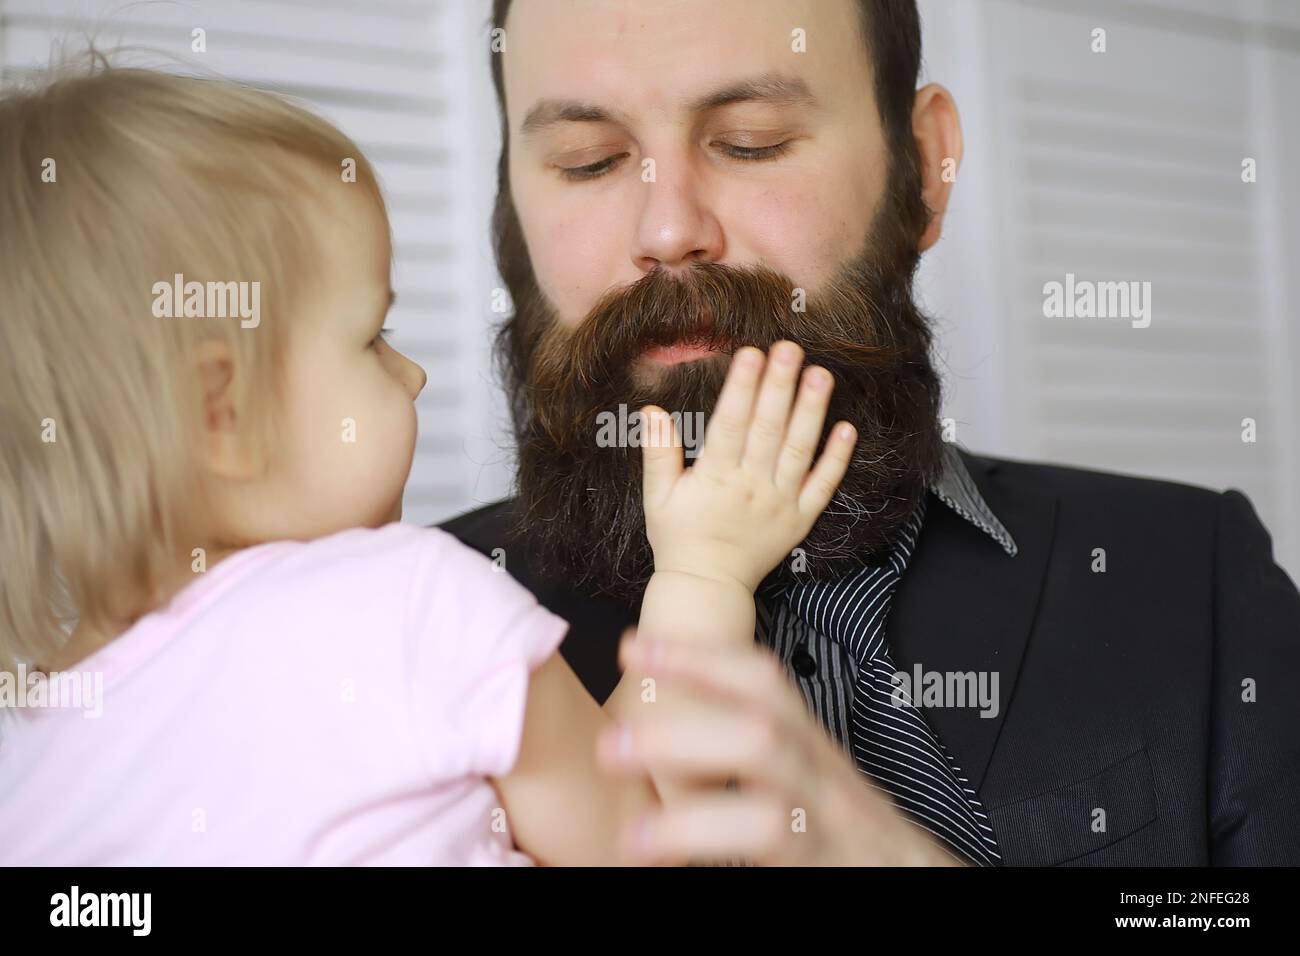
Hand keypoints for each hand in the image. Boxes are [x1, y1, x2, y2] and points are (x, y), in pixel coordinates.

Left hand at [597, 633, 963, 865]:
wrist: (934, 892)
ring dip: (694, 817)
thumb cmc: (857, 849)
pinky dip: (714, 851)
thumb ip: (753, 772)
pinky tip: (667, 862)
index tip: (636, 647)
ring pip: (772, 811)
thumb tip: (677, 747)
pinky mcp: (838, 875)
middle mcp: (830, 787)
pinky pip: (780, 851)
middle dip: (684, 730)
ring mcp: (838, 833)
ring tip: (634, 836)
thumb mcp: (811, 795)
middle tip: (613, 741)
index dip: (700, 659)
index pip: (763, 685)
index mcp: (814, 757)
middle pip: (764, 733)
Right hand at [641, 341, 856, 592]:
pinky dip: (837, 458)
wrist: (707, 586)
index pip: (730, 424)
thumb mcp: (657, 496)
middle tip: (790, 349)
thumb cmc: (679, 538)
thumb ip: (657, 453)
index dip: (742, 388)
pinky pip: (823, 485)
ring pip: (799, 451)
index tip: (751, 354)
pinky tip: (847, 428)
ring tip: (821, 375)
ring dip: (812, 412)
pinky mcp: (800, 518)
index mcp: (715, 478)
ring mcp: (781, 502)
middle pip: (768, 429)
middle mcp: (752, 487)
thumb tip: (652, 411)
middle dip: (779, 386)